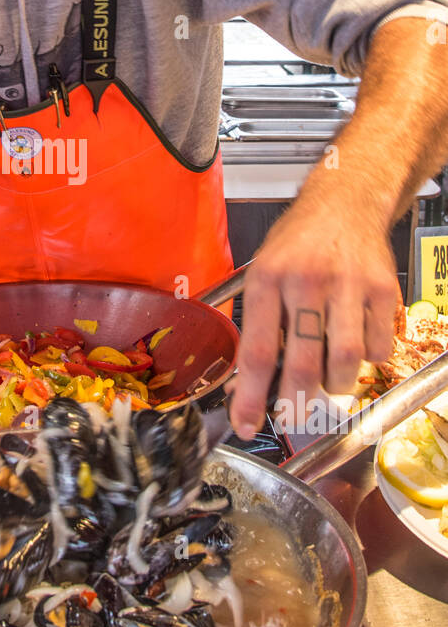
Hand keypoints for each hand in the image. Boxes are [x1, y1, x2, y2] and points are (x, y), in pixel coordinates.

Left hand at [228, 194, 397, 438]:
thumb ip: (256, 326)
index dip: (251, 396)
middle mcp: (308, 281)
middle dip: (296, 404)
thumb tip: (244, 386)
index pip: (257, 352)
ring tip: (325, 376)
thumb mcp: (262, 273)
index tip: (246, 425)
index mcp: (268, 279)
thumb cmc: (297, 243)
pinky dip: (366, 361)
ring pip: (345, 363)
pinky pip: (378, 348)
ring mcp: (349, 285)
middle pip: (305, 365)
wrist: (345, 202)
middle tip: (291, 417)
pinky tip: (354, 346)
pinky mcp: (383, 290)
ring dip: (334, 384)